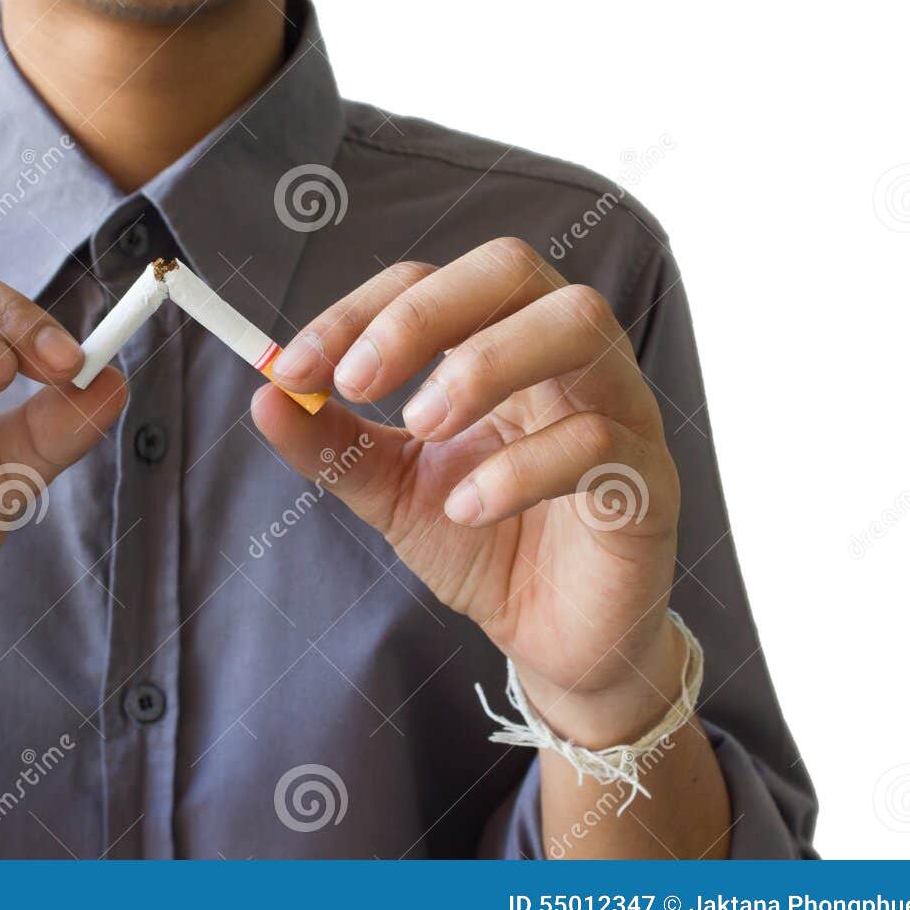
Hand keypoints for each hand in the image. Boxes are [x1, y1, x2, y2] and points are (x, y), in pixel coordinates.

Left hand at [257, 238, 682, 747]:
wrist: (553, 641)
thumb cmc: (483, 543)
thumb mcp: (389, 489)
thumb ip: (332, 442)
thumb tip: (263, 394)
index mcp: (497, 344)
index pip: (430, 282)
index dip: (359, 312)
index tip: (295, 369)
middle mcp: (562, 358)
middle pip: (512, 269)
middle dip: (424, 313)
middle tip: (358, 380)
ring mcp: (617, 409)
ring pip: (578, 323)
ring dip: (485, 362)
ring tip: (420, 426)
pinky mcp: (646, 481)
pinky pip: (598, 440)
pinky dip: (521, 468)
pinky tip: (469, 509)